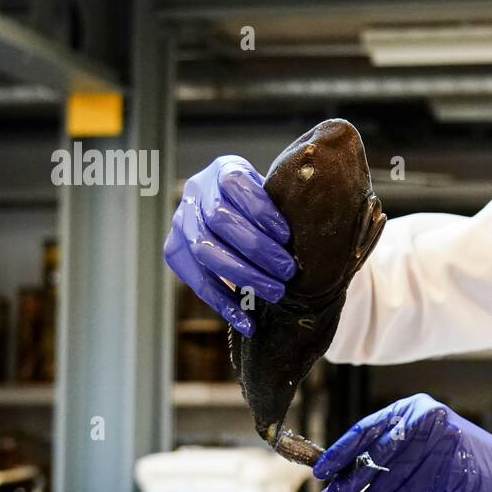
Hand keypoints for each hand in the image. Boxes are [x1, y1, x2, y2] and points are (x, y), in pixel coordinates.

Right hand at [163, 155, 295, 336]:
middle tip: (288, 271)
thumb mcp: (278, 194)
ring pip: (205, 250)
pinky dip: (223, 303)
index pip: (235, 184)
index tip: (287, 234)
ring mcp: (181, 221)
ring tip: (275, 292)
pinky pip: (195, 280)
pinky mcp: (175, 250)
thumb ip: (289, 205)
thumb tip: (316, 229)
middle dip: (257, 249)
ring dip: (242, 275)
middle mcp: (197, 192)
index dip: (260, 210)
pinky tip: (248, 322)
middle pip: (219, 221)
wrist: (239, 213)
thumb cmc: (270, 206)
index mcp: (224, 170)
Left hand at [312, 394, 491, 491]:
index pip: (367, 428)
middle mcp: (424, 417)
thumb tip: (343, 474)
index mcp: (412, 407)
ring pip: (389, 477)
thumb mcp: (422, 444)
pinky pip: (407, 491)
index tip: (319, 472)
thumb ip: (390, 450)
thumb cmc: (458, 459)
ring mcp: (437, 439)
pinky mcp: (447, 464)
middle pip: (375, 454)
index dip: (340, 452)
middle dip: (346, 483)